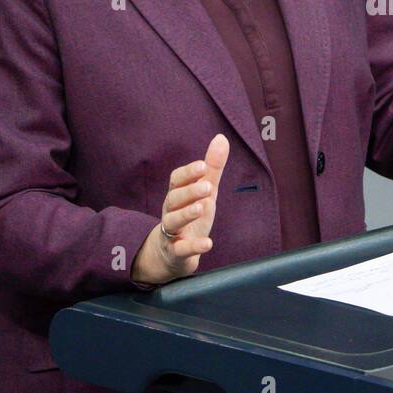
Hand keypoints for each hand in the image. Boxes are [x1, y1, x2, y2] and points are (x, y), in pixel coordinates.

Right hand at [131, 134, 229, 285]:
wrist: (172, 254)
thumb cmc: (191, 216)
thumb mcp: (204, 193)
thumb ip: (212, 168)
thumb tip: (221, 138)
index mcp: (177, 195)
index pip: (176, 180)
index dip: (189, 173)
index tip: (203, 166)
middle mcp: (171, 211)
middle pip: (174, 198)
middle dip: (189, 191)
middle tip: (207, 187)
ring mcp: (171, 232)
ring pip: (173, 221)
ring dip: (186, 214)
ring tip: (201, 208)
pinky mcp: (176, 252)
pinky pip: (181, 249)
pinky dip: (194, 246)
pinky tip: (208, 244)